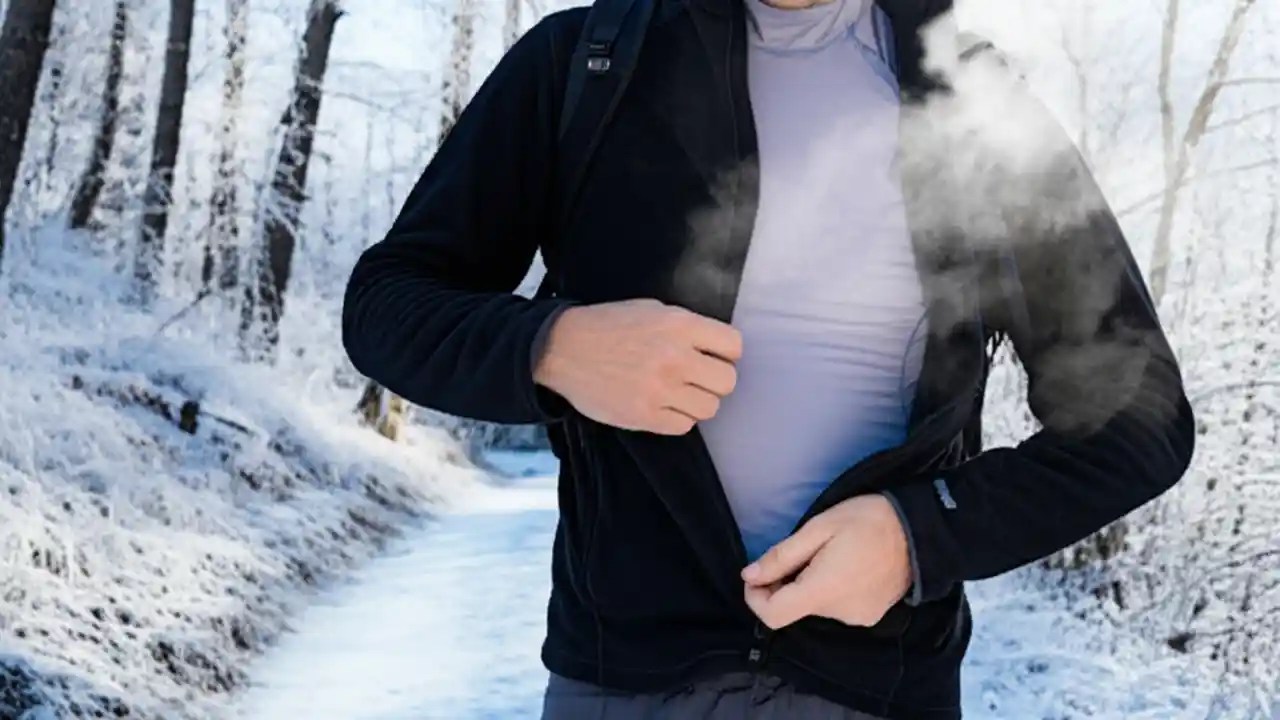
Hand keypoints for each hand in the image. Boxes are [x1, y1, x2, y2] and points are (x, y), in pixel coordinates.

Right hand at [533, 299, 741, 434]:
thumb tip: (717, 347)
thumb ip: (686, 327)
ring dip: (698, 401)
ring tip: (679, 393)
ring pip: (710, 408)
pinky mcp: (644, 416)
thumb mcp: (652, 309)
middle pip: (727, 381)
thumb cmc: (609, 326)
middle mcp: (675, 358)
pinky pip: (684, 426)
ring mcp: (660, 390)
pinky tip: (662, 405)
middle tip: (698, 377)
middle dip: (715, 379)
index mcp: (679, 326)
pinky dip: (678, 418)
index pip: (734, 346)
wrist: (564, 349)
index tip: (714, 355)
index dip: (726, 352)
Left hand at [741, 494, 910, 629]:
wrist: (921, 530)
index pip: (772, 616)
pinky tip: (844, 566)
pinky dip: (830, 591)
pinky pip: (837, 608)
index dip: (755, 598)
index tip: (756, 575)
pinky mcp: (870, 616)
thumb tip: (749, 576)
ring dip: (809, 585)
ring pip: (815, 607)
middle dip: (784, 584)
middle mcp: (838, 613)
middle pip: (794, 609)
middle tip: (797, 552)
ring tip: (826, 554)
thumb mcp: (818, 528)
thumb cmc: (867, 520)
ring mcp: (857, 618)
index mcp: (822, 591)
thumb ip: (782, 557)